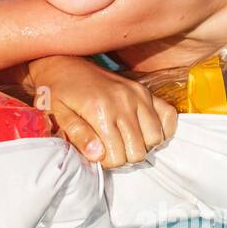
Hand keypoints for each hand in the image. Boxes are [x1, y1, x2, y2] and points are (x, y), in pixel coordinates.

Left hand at [28, 56, 177, 167]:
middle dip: (124, 158)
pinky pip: (168, 116)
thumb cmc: (58, 92)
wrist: (62, 64)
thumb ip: (79, 135)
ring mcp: (138, 95)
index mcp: (101, 110)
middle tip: (110, 150)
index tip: (98, 155)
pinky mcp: (145, 90)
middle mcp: (124, 102)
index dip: (107, 162)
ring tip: (124, 141)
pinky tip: (143, 131)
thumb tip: (98, 155)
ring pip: (156, 138)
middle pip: (139, 151)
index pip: (117, 156)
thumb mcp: (59, 114)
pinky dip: (161, 129)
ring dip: (142, 145)